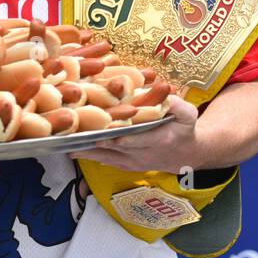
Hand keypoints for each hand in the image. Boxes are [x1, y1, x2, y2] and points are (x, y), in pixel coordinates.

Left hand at [69, 95, 198, 172]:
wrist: (184, 154)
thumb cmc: (184, 129)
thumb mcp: (188, 114)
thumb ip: (177, 104)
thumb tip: (164, 92)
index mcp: (159, 139)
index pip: (139, 139)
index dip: (123, 136)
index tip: (108, 131)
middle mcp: (143, 154)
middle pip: (117, 147)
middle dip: (99, 140)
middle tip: (80, 134)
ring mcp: (132, 161)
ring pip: (107, 156)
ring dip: (88, 151)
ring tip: (69, 143)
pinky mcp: (124, 165)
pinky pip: (104, 161)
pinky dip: (89, 156)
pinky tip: (73, 149)